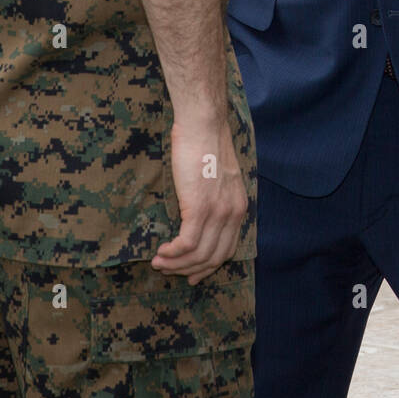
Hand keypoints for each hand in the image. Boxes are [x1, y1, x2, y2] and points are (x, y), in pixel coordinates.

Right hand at [151, 117, 246, 284]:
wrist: (203, 124)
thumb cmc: (205, 143)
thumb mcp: (220, 177)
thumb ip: (216, 198)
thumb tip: (198, 216)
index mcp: (239, 207)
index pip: (227, 249)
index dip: (208, 266)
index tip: (192, 273)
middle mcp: (233, 213)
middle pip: (214, 257)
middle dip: (190, 269)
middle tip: (169, 271)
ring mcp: (218, 211)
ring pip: (199, 254)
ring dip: (176, 264)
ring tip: (159, 263)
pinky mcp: (200, 207)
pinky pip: (187, 244)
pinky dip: (173, 253)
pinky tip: (161, 251)